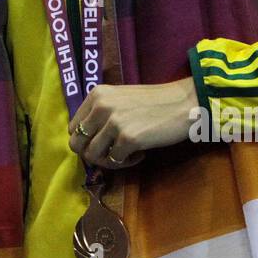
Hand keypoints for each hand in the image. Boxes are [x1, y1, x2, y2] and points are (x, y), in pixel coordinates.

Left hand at [68, 78, 199, 169]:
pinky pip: (115, 162)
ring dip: (108, 161)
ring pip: (93, 156)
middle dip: (92, 154)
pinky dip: (126, 163)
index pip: (72, 127)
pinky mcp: (128, 138)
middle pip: (76, 144)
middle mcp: (101, 106)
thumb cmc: (154, 102)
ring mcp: (113, 122)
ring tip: (126, 154)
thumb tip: (85, 140)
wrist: (184, 103)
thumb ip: (100, 113)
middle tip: (111, 153)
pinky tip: (140, 153)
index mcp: (96, 95)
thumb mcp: (120, 99)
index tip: (103, 142)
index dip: (86, 140)